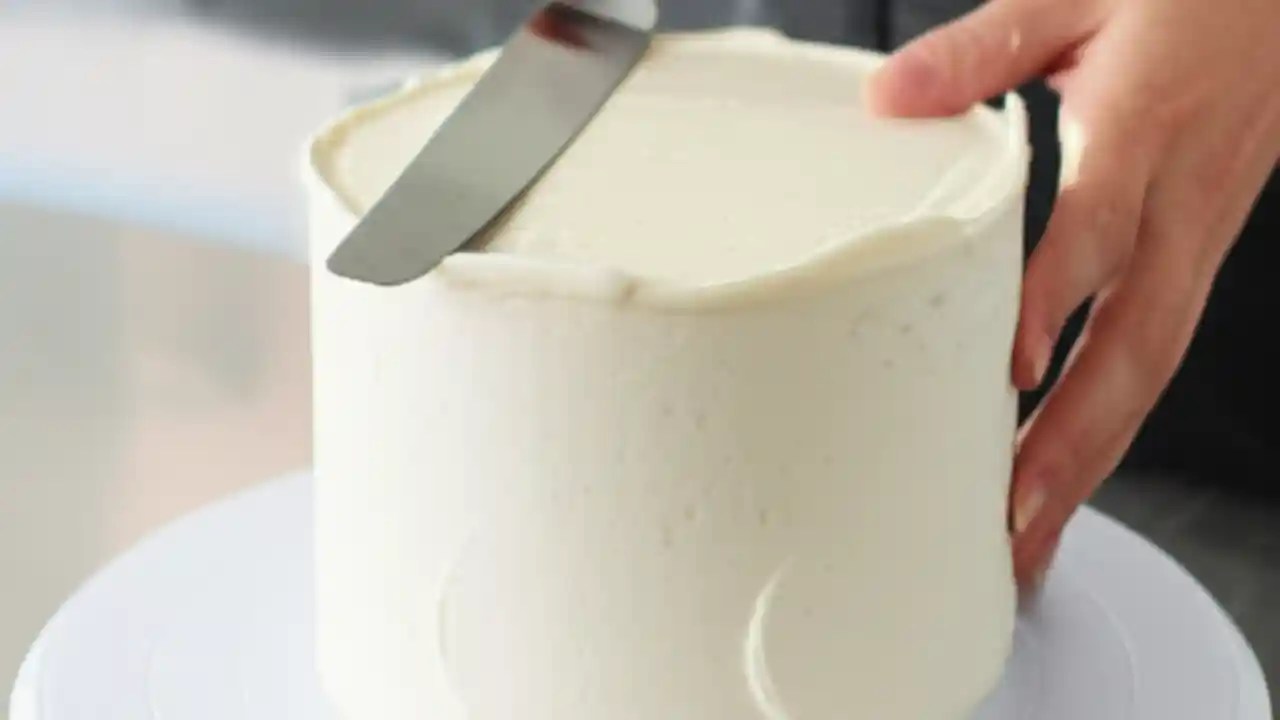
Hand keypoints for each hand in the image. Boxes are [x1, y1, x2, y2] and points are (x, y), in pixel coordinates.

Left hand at [866, 0, 1279, 588]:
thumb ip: (981, 49)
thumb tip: (890, 98)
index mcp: (1143, 127)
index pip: (1097, 226)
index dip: (1055, 298)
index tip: (1010, 368)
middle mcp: (1180, 200)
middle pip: (1136, 340)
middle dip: (1076, 441)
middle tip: (1012, 520)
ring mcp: (1199, 234)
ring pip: (1152, 364)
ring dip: (1093, 457)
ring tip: (1029, 536)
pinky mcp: (1199, 249)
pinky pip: (1158, 347)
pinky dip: (1115, 422)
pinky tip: (1069, 470)